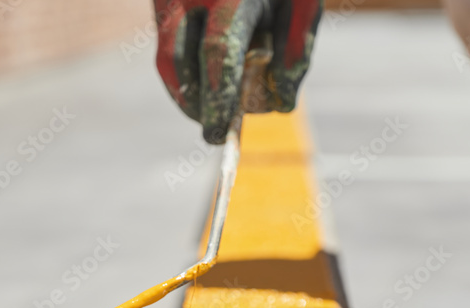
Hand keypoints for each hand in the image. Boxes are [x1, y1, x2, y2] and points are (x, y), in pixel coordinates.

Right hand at [154, 0, 321, 143]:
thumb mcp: (302, 2)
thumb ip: (298, 48)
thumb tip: (281, 103)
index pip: (218, 53)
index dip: (217, 97)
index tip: (220, 131)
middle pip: (179, 61)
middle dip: (194, 104)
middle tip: (213, 133)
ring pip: (166, 56)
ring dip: (184, 92)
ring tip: (209, 112)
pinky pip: (168, 44)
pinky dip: (184, 72)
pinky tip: (204, 85)